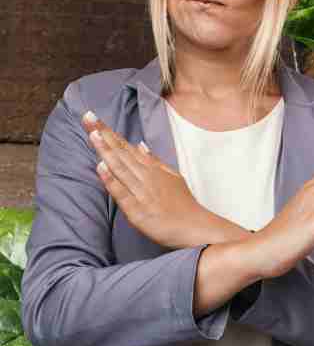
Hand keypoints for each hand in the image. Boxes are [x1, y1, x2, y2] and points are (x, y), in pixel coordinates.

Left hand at [82, 110, 214, 249]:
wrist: (194, 227)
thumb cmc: (182, 204)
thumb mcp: (172, 177)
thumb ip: (155, 161)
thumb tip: (140, 145)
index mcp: (152, 169)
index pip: (126, 147)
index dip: (109, 133)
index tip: (94, 118)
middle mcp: (146, 177)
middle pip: (121, 153)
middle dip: (103, 135)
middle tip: (87, 117)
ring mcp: (141, 193)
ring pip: (120, 168)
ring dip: (106, 151)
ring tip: (93, 135)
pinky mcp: (138, 211)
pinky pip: (122, 193)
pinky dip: (111, 180)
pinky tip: (101, 168)